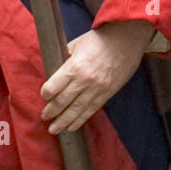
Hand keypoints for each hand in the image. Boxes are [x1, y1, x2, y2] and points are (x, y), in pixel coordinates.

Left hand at [40, 21, 154, 133]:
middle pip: (62, 102)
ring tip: (54, 129)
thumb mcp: (77, 45)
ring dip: (63, 122)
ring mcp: (97, 88)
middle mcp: (84, 80)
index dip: (45, 94)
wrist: (127, 40)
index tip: (44, 96)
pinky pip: (91, 110)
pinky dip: (80, 120)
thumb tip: (54, 71)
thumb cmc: (100, 40)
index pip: (52, 88)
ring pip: (76, 110)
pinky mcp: (107, 93)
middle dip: (51, 112)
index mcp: (74, 67)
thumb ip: (64, 59)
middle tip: (45, 117)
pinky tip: (72, 126)